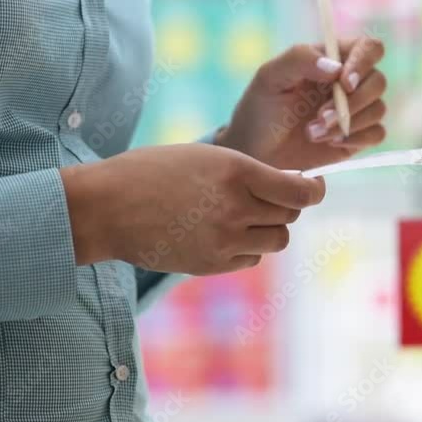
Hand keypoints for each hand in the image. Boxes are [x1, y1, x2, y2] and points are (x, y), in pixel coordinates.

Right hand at [59, 143, 324, 273]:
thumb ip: (247, 171)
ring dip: (270, 229)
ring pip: (276, 241)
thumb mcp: (205, 156)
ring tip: (248, 216)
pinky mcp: (212, 265)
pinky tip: (226, 234)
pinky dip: (248, 249)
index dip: (314, 189)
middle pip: (290, 216)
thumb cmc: (152, 172)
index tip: (314, 185)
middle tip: (274, 196)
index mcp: (237, 172)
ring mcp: (225, 241)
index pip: (300, 191)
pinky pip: (251, 260)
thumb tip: (289, 183)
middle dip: (288, 205)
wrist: (106, 207)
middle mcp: (236, 208)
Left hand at [220, 36, 387, 170]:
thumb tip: (336, 67)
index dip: (364, 61)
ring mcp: (356, 111)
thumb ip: (300, 59)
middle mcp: (349, 83)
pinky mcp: (358, 138)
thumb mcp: (270, 77)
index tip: (343, 83)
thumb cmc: (261, 109)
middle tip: (320, 117)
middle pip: (378, 81)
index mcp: (333, 59)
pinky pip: (377, 134)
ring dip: (347, 123)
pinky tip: (330, 143)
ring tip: (312, 133)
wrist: (257, 152)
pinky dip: (357, 139)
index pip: (368, 48)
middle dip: (352, 102)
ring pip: (378, 109)